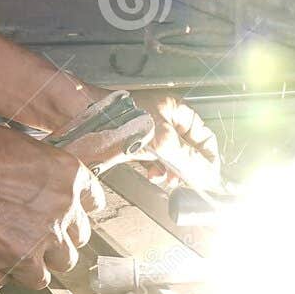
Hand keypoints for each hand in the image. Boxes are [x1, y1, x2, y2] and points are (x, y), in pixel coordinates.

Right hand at [0, 122, 104, 293]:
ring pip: (66, 260)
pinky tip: (10, 266)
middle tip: (38, 233)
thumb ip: (36, 169)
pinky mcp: (25, 261)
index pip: (94, 199)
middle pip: (80, 233)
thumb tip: (35, 178)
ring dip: (47, 258)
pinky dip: (25, 276)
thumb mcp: (12, 146)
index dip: (79, 209)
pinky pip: (40, 280)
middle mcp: (65, 204)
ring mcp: (47, 235)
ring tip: (24, 252)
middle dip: (61, 235)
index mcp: (66, 172)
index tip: (69, 213)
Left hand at [70, 87, 221, 189]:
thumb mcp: (163, 142)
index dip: (209, 158)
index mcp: (177, 111)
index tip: (209, 177)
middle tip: (186, 182)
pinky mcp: (134, 144)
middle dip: (188, 168)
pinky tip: (152, 175)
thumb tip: (209, 178)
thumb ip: (189, 161)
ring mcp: (149, 133)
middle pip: (188, 150)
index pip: (205, 137)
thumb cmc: (119, 117)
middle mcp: (165, 121)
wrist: (85, 119)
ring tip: (167, 180)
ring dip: (170, 173)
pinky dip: (155, 172)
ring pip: (170, 158)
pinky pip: (152, 162)